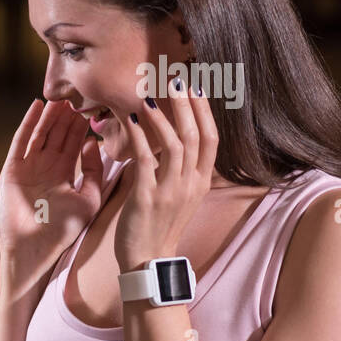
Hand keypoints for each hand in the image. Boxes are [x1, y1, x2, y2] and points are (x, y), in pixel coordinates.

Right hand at [0, 98, 103, 280]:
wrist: (36, 249)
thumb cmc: (63, 230)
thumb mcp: (88, 198)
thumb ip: (94, 171)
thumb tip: (93, 142)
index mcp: (64, 174)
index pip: (75, 142)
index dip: (84, 123)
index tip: (96, 103)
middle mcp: (46, 167)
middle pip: (57, 133)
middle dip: (68, 113)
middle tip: (79, 91)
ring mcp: (28, 167)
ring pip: (41, 133)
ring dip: (50, 114)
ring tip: (62, 94)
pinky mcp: (12, 169)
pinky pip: (21, 141)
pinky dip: (29, 123)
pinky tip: (37, 106)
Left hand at [114, 78, 217, 270]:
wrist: (147, 260)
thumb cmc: (158, 225)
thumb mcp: (179, 195)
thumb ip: (179, 169)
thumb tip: (170, 140)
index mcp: (200, 182)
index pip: (211, 139)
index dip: (205, 111)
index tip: (195, 87)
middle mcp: (190, 184)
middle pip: (196, 136)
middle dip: (186, 105)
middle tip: (174, 79)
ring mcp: (171, 191)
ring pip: (175, 145)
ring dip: (162, 118)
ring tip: (149, 96)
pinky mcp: (147, 198)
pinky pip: (146, 161)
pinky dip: (138, 138)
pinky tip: (129, 121)